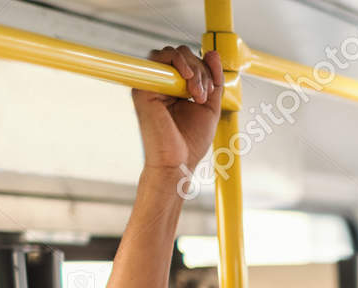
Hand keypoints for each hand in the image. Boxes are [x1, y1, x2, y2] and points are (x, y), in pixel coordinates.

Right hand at [133, 45, 223, 175]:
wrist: (177, 163)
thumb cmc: (190, 142)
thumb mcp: (210, 107)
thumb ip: (214, 82)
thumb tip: (213, 53)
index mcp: (177, 89)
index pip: (190, 63)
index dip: (205, 68)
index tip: (213, 87)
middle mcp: (163, 85)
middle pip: (182, 55)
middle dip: (200, 70)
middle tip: (204, 94)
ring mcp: (152, 85)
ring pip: (171, 54)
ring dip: (192, 68)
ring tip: (197, 93)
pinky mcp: (143, 87)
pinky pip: (158, 60)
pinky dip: (177, 64)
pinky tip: (187, 79)